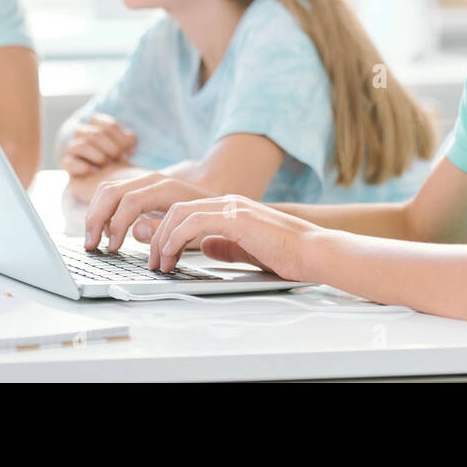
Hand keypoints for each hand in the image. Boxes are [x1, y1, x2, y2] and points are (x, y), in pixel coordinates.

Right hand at [60, 114, 136, 176]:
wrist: (100, 173)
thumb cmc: (114, 155)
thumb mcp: (124, 146)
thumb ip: (128, 141)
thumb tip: (130, 140)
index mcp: (95, 122)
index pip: (110, 126)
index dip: (122, 140)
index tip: (130, 152)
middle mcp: (81, 131)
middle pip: (96, 135)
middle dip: (112, 149)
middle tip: (120, 160)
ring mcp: (72, 147)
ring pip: (83, 145)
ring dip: (99, 157)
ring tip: (108, 165)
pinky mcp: (67, 163)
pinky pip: (69, 163)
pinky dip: (83, 167)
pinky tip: (95, 171)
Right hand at [84, 173, 216, 251]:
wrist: (217, 194)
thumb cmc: (207, 215)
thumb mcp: (192, 227)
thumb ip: (163, 229)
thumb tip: (136, 231)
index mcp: (165, 188)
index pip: (129, 201)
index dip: (117, 224)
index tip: (113, 247)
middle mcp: (150, 180)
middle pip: (111, 191)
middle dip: (96, 218)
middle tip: (91, 245)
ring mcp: (143, 182)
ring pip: (107, 190)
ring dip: (96, 214)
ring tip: (95, 240)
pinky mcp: (139, 188)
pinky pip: (113, 193)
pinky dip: (103, 210)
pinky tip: (106, 231)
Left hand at [147, 195, 322, 282]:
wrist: (313, 252)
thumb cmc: (289, 255)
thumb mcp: (248, 250)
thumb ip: (226, 246)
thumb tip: (206, 247)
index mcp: (230, 208)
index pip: (185, 211)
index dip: (166, 232)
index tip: (159, 256)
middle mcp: (227, 203)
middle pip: (176, 209)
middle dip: (158, 235)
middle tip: (153, 262)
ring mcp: (231, 208)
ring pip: (180, 213)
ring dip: (163, 239)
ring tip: (160, 264)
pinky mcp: (235, 218)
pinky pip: (194, 222)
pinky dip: (176, 238)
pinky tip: (172, 255)